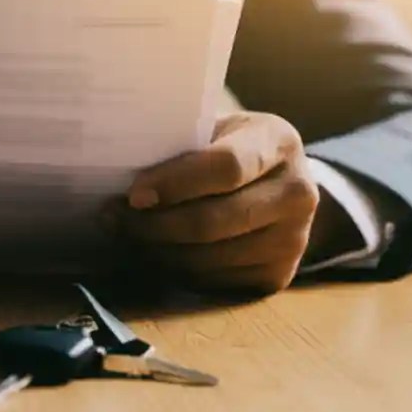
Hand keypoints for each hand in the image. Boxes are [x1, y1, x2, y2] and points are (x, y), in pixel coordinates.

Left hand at [108, 112, 321, 293]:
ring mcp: (292, 240)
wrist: (284, 185)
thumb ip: (182, 144)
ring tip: (127, 235)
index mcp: (277, 143)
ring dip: (158, 251)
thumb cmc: (234, 148)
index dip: (175, 183)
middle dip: (154, 225)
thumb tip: (117, 167)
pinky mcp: (279, 276)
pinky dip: (177, 271)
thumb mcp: (218, 130)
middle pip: (213, 221)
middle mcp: (297, 193)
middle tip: (115, 218)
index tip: (135, 195)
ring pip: (209, 258)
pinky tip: (156, 252)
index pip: (226, 167)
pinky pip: (214, 281)